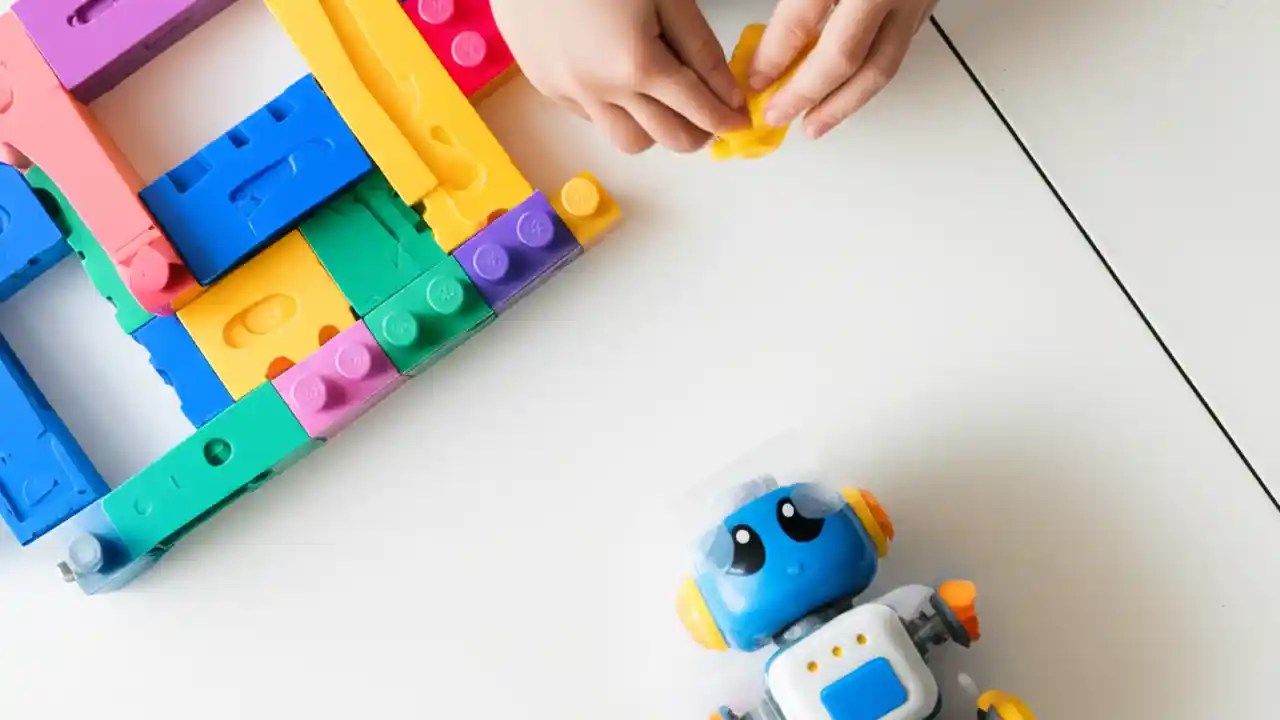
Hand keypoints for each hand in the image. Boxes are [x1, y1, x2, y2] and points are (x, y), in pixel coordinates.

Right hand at [491, 0, 748, 153]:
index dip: (727, 119)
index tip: (741, 121)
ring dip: (652, 129)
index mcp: (637, 62)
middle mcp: (601, 89)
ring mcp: (568, 91)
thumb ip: (700, 48)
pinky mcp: (544, 85)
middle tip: (708, 112)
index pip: (699, 110)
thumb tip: (728, 94)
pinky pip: (591, 119)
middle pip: (666, 139)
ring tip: (660, 98)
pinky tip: (617, 77)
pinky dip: (614, 110)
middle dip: (697, 132)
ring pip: (626, 140)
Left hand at [750, 0, 937, 138]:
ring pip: (880, 68)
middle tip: (777, 115)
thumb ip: (799, 3)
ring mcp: (917, 0)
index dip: (774, 56)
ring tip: (814, 124)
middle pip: (844, 59)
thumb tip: (770, 47)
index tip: (756, 80)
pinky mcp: (931, 6)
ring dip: (843, 104)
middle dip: (805, 94)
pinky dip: (868, 78)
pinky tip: (848, 90)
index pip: (802, 21)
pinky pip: (897, 51)